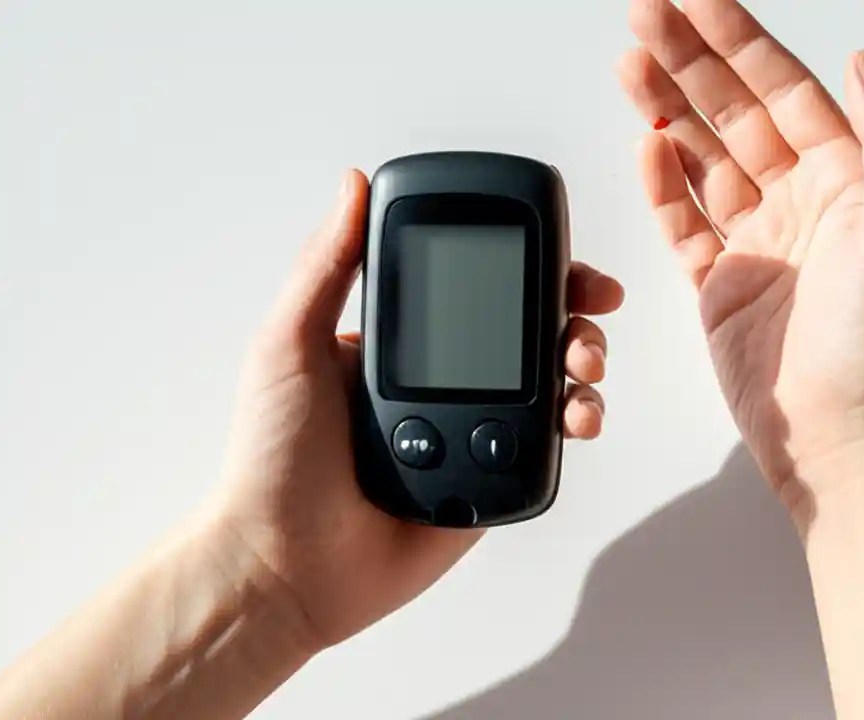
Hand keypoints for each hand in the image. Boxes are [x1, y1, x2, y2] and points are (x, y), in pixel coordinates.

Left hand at [206, 171, 623, 649]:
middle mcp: (446, 380)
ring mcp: (474, 431)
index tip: (562, 256)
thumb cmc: (272, 458)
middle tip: (591, 311)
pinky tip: (577, 418)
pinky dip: (575, 425)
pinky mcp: (493, 481)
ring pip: (552, 384)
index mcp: (403, 343)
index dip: (527, 268)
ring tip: (583, 371)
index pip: (477, 289)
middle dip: (573, 313)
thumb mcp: (290, 345)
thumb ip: (327, 267)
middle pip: (531, 331)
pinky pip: (549, 446)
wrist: (286, 566)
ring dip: (583, 364)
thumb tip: (353, 184)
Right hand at [620, 0, 863, 520]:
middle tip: (645, 14)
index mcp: (853, 182)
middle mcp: (806, 205)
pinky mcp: (724, 286)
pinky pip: (686, 221)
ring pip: (705, 158)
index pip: (786, 90)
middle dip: (690, 60)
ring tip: (632, 61)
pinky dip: (664, 183)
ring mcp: (762, 244)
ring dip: (669, 108)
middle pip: (736, 112)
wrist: (846, 442)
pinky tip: (648, 144)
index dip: (739, 41)